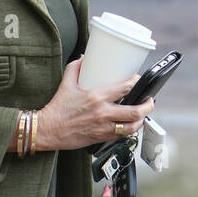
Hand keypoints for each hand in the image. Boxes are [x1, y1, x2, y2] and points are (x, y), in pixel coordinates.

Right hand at [38, 55, 154, 149]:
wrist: (48, 130)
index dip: (135, 83)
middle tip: (150, 101)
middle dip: (147, 106)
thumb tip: (84, 58)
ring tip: (144, 115)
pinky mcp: (100, 138)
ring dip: (141, 121)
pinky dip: (128, 130)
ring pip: (131, 127)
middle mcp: (102, 113)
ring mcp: (102, 127)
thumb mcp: (66, 84)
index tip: (138, 80)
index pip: (124, 89)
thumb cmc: (57, 109)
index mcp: (96, 97)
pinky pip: (120, 136)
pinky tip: (130, 125)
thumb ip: (75, 68)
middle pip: (134, 112)